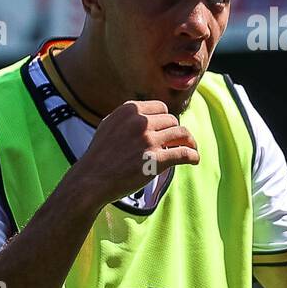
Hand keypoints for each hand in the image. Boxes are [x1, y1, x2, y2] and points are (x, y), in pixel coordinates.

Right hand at [69, 100, 198, 206]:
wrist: (91, 179)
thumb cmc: (100, 155)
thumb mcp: (110, 125)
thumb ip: (129, 116)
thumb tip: (150, 114)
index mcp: (130, 110)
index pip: (161, 108)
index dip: (165, 120)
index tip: (167, 130)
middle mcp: (141, 122)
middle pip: (172, 120)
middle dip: (175, 131)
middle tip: (177, 143)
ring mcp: (149, 140)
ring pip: (182, 134)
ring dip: (189, 141)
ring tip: (191, 149)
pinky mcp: (156, 160)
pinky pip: (184, 153)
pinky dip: (193, 156)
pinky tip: (195, 160)